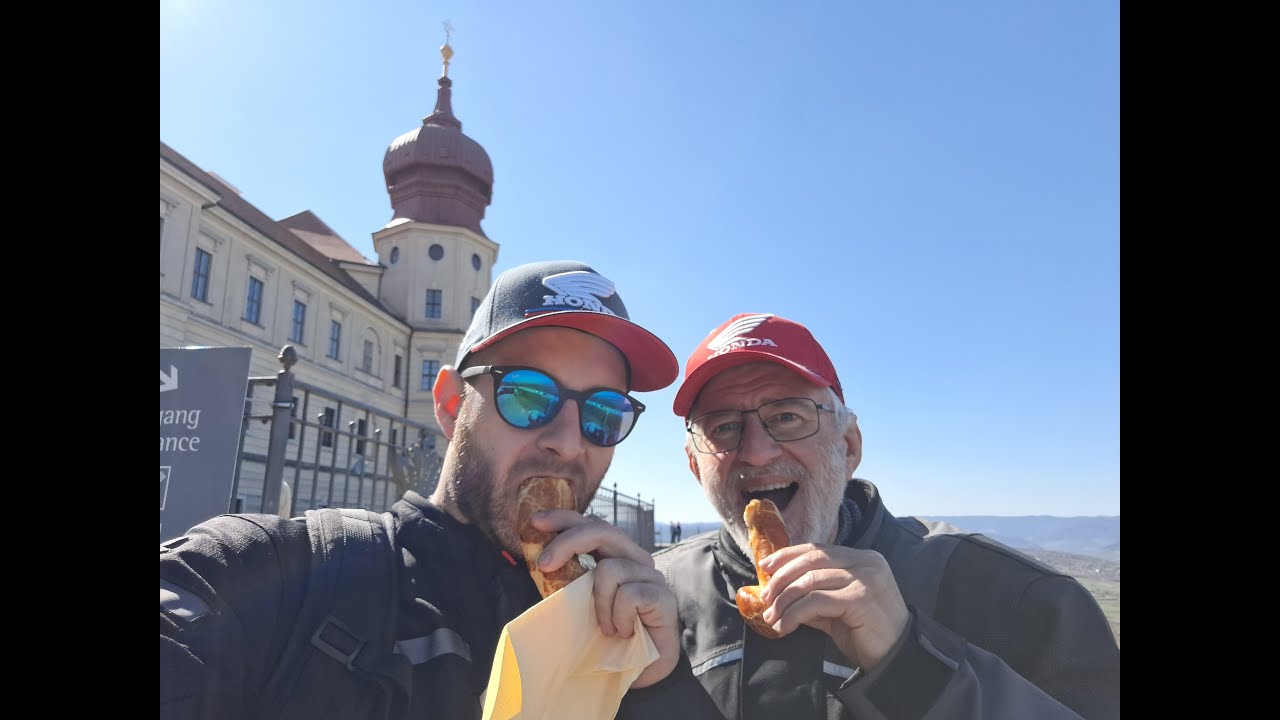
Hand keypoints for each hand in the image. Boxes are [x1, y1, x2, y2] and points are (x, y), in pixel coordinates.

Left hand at [531, 510, 679, 687]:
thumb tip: (538, 560)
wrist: (639, 670)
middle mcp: (635, 558)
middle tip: (544, 564)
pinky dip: (619, 619)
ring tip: (607, 628)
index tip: (535, 522)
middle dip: (568, 542)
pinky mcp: (662, 595)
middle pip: (602, 531)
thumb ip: (567, 579)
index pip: (591, 525)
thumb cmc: (608, 637)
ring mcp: (651, 575)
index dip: (564, 518)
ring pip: (610, 570)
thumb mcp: (579, 603)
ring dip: (599, 605)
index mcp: (615, 555)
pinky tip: (624, 632)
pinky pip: (628, 596)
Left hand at [757, 544, 908, 670]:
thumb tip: (776, 590)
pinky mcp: (860, 599)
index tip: (765, 567)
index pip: (818, 549)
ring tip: (771, 618)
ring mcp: (865, 578)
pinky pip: (816, 601)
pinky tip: (784, 627)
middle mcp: (866, 562)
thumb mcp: (836, 608)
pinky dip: (794, 614)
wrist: (896, 658)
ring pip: (810, 581)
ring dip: (784, 601)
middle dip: (782, 578)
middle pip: (812, 560)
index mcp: (862, 558)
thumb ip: (813, 595)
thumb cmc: (867, 632)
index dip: (788, 555)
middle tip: (764, 597)